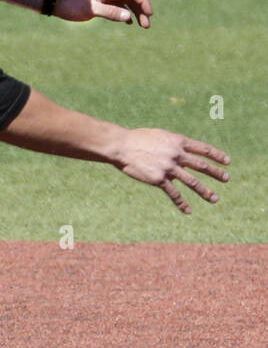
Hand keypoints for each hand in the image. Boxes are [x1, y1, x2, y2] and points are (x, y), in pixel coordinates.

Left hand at [55, 0, 151, 27]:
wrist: (55, 0)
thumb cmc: (71, 4)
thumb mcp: (91, 9)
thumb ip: (109, 12)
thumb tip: (128, 16)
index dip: (144, 2)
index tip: (149, 15)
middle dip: (142, 10)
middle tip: (146, 26)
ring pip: (126, 2)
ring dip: (135, 12)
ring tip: (141, 25)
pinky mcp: (100, 1)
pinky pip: (117, 5)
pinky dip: (125, 12)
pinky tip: (128, 22)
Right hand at [112, 128, 229, 213]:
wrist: (121, 146)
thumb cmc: (137, 139)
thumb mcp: (159, 136)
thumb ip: (172, 145)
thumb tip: (182, 153)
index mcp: (177, 142)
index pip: (203, 149)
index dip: (217, 155)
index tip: (227, 161)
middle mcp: (176, 155)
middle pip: (202, 166)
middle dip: (216, 173)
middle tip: (226, 178)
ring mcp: (168, 167)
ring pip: (192, 182)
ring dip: (205, 191)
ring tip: (215, 198)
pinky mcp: (159, 179)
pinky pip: (174, 194)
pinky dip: (182, 204)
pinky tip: (188, 211)